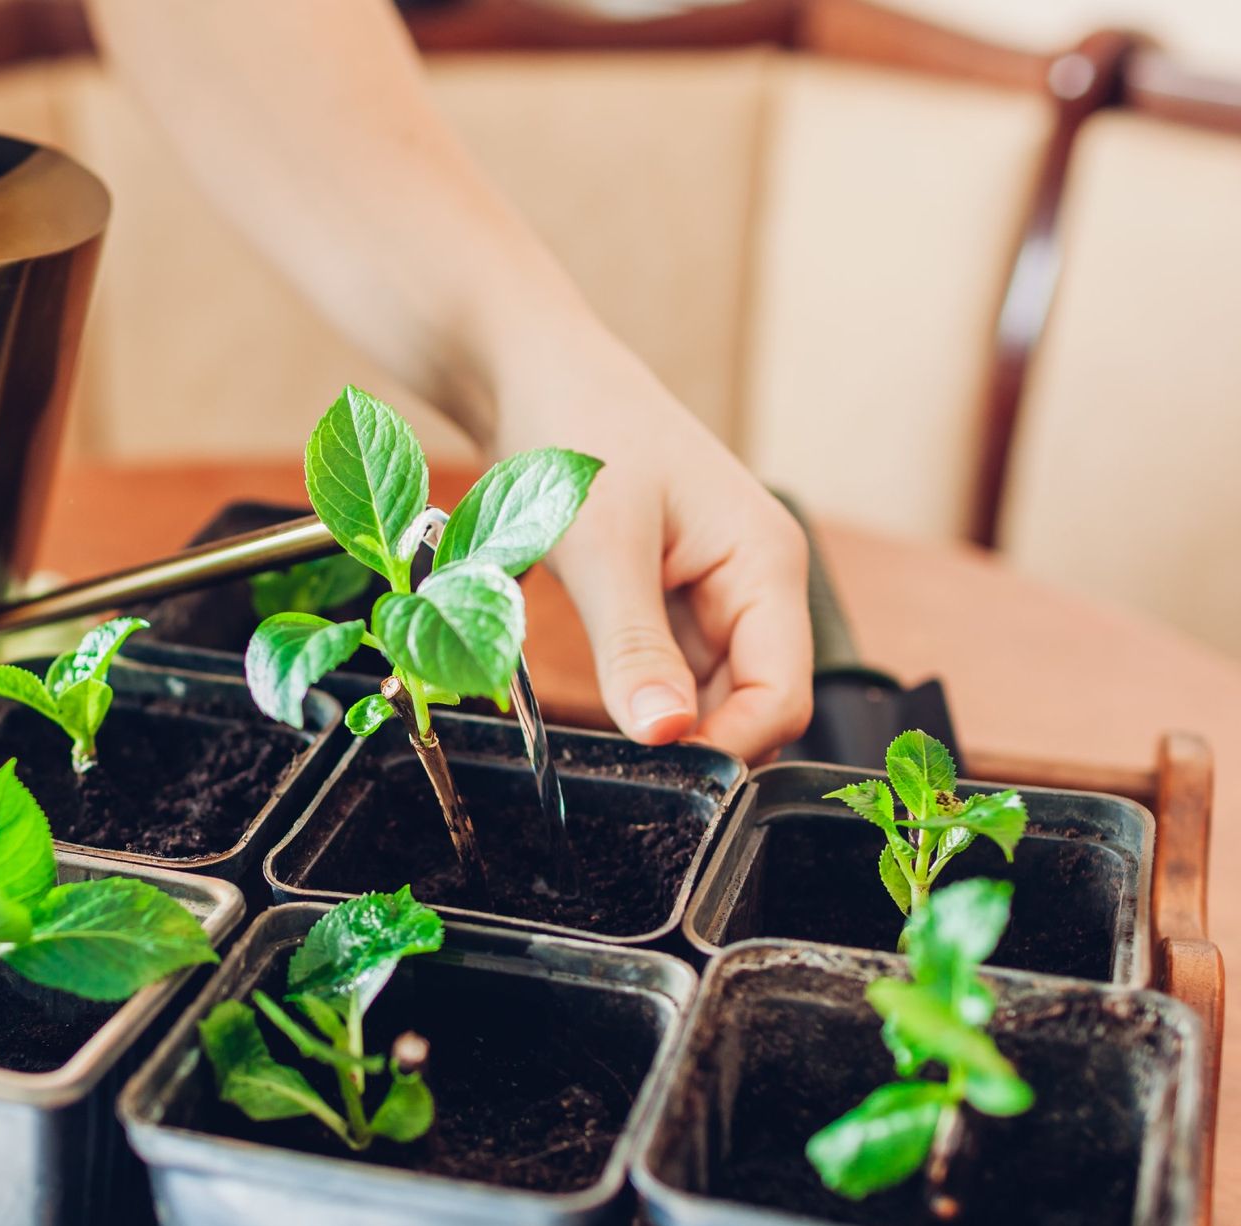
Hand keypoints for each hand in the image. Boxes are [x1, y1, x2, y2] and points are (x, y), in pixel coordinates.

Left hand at [503, 337, 813, 762]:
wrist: (528, 370)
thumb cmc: (575, 429)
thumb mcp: (601, 547)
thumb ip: (634, 646)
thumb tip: (665, 733)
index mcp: (765, 562)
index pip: (784, 695)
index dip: (733, 745)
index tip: (665, 767)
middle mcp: (752, 582)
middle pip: (752, 704)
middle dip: (700, 739)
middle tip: (626, 757)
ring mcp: (711, 592)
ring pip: (707, 694)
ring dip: (663, 716)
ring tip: (605, 712)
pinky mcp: (667, 598)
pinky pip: (667, 670)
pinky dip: (638, 691)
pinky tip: (601, 690)